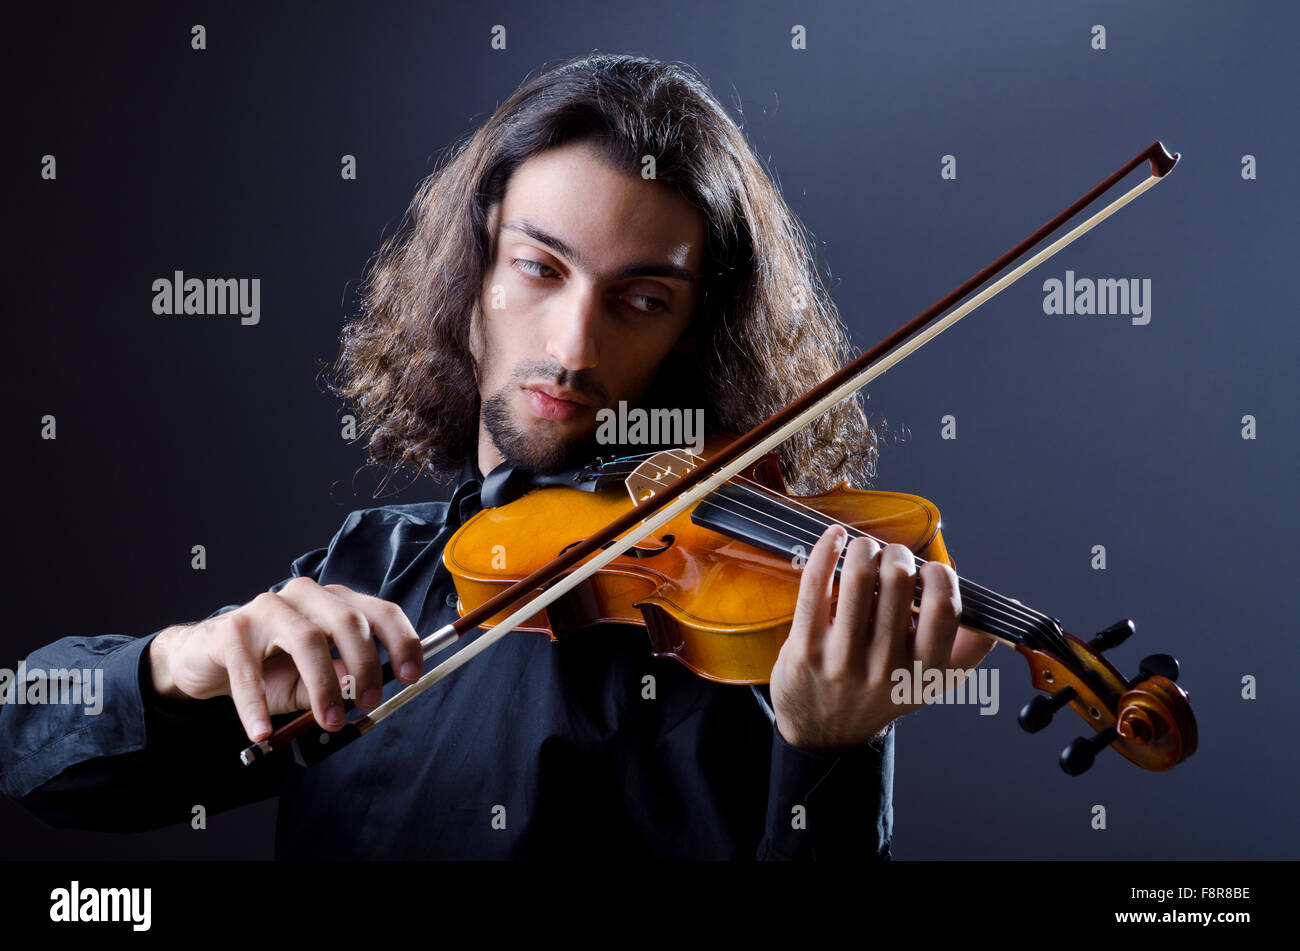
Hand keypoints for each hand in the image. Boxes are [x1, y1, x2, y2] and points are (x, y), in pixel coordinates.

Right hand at [147, 578, 424, 742]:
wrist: (207, 658)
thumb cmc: (269, 667)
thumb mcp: (312, 681)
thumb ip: (339, 681)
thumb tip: (362, 688)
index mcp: (335, 603)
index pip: (381, 612)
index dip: (402, 641)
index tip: (411, 676)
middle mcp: (306, 597)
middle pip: (348, 620)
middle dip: (366, 665)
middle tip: (370, 703)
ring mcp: (268, 607)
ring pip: (306, 639)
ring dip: (323, 685)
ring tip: (328, 721)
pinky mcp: (233, 629)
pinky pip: (248, 669)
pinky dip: (257, 704)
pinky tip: (262, 731)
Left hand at [770, 524, 994, 751]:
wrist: (823, 734)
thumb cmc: (880, 694)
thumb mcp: (932, 683)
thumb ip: (968, 650)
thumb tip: (996, 612)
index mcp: (925, 672)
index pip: (945, 607)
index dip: (939, 575)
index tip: (928, 571)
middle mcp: (885, 668)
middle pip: (897, 579)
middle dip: (896, 553)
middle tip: (890, 557)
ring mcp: (842, 659)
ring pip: (856, 576)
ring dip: (862, 548)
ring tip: (863, 551)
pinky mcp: (805, 648)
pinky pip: (814, 584)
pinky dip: (825, 551)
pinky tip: (834, 537)